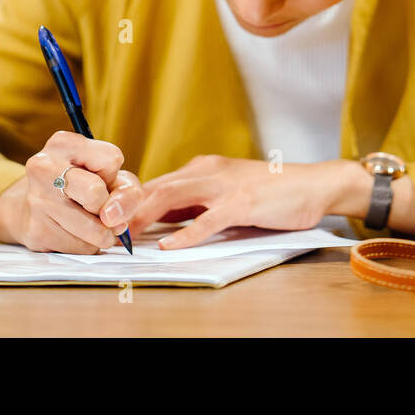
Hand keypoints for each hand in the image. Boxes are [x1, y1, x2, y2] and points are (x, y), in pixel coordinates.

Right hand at [0, 132, 143, 253]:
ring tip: (90, 222)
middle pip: (96, 192)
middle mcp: (43, 167)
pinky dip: (87, 245)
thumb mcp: (111, 177)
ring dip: (102, 232)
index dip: (112, 175)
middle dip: (107, 206)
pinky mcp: (36, 232)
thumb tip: (114, 219)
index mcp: (62, 143)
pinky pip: (81, 247)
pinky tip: (73, 232)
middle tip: (96, 205)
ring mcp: (36, 200)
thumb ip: (127, 192)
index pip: (111, 159)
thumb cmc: (80, 187)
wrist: (33, 210)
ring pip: (93, 228)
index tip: (99, 177)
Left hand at [126, 155, 342, 248]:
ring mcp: (225, 186)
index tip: (106, 217)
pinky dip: (185, 233)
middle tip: (101, 223)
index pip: (155, 182)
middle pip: (156, 186)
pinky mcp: (243, 203)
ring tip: (122, 232)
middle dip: (125, 205)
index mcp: (202, 169)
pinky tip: (169, 244)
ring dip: (144, 214)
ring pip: (173, 196)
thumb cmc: (270, 193)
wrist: (313, 184)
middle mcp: (209, 171)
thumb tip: (161, 221)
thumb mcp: (225, 194)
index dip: (128, 199)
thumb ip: (195, 204)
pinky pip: (208, 220)